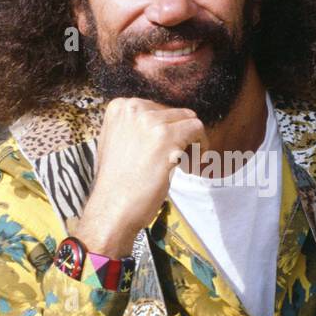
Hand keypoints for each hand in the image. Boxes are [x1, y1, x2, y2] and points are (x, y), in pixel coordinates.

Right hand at [72, 97, 205, 255]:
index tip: (164, 153)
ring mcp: (150, 121)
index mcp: (119, 107)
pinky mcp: (167, 136)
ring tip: (183, 166)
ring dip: (192, 144)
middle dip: (180, 137)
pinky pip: (197, 129)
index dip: (166, 131)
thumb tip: (163, 123)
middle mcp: (133, 108)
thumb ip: (136, 128)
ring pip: (189, 119)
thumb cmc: (117, 184)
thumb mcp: (118, 143)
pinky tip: (190, 167)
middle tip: (177, 163)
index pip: (157, 108)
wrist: (113, 208)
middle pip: (174, 113)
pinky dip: (202, 147)